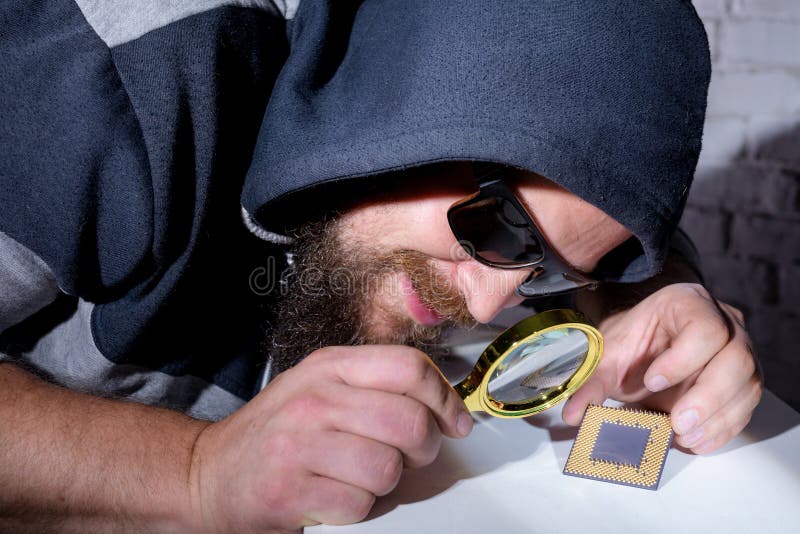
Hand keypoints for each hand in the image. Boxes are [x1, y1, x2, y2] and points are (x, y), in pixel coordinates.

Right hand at [187, 345, 471, 532]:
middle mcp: (314, 398)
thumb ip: (375, 387)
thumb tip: (443, 406)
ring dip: (384, 484)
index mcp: (329, 367)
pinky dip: (356, 510)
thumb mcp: (320, 389)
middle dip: (422, 450)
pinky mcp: (289, 489)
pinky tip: (333, 497)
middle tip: (406, 458)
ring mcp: (299, 443)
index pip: (409, 368)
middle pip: (410, 422)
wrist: (205, 474)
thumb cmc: (274, 434)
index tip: (454, 423)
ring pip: (388, 468)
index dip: (445, 399)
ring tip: (358, 477)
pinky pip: (360, 505)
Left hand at [563, 283, 761, 453]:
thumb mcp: (609, 358)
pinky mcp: (743, 381)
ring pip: (747, 384)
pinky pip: (745, 407)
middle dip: (708, 396)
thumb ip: (592, 383)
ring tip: (684, 436)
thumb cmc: (633, 345)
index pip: (705, 328)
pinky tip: (697, 441)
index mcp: (689, 303)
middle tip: (678, 423)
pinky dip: (722, 428)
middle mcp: (724, 323)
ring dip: (717, 417)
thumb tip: (572, 413)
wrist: (646, 350)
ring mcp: (740, 352)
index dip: (683, 359)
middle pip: (736, 358)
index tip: (653, 382)